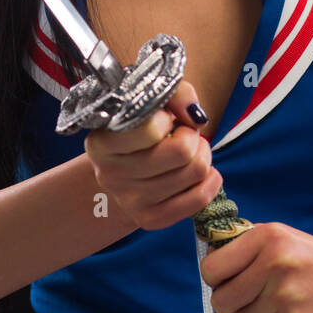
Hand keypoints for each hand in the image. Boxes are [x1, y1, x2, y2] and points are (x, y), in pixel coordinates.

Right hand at [83, 78, 221, 231]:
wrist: (120, 170)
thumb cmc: (138, 128)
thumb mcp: (148, 100)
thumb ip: (174, 93)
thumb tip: (196, 116)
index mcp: (101, 143)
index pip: (150, 130)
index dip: (169, 119)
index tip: (165, 118)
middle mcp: (110, 175)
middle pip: (181, 152)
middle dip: (193, 137)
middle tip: (186, 134)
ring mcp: (129, 201)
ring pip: (195, 172)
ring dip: (203, 156)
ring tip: (191, 151)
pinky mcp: (149, 219)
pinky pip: (199, 199)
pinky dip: (211, 181)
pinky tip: (204, 172)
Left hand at [198, 221, 312, 312]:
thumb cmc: (312, 258)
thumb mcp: (279, 237)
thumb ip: (243, 248)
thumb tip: (209, 264)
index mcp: (265, 238)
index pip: (211, 269)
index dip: (215, 280)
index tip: (229, 281)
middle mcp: (273, 264)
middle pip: (220, 301)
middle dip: (229, 305)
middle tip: (247, 300)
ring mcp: (285, 297)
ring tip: (268, 310)